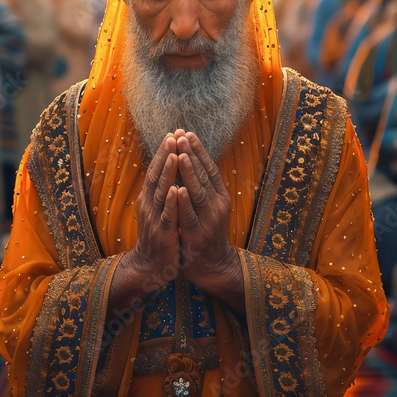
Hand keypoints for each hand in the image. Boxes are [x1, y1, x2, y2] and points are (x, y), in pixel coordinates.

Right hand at [127, 133, 181, 289]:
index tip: (172, 134)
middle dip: (164, 155)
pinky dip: (171, 202)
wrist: (149, 266)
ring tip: (174, 155)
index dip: (163, 152)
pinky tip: (176, 189)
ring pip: (161, 192)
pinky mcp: (163, 233)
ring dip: (167, 173)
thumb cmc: (158, 235)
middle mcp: (148, 204)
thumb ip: (160, 191)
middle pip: (156, 175)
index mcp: (149, 198)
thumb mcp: (157, 210)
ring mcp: (154, 218)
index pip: (156, 170)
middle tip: (172, 135)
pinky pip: (167, 215)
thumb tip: (165, 170)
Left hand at [174, 132, 237, 289]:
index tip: (187, 133)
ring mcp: (208, 220)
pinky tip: (178, 190)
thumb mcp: (208, 206)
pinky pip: (189, 216)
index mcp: (219, 195)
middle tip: (181, 135)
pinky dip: (184, 202)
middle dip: (191, 154)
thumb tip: (192, 159)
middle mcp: (216, 204)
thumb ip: (202, 186)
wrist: (212, 265)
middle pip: (204, 175)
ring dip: (189, 173)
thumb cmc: (206, 231)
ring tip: (181, 155)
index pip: (209, 167)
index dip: (198, 150)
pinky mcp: (196, 235)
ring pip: (198, 192)